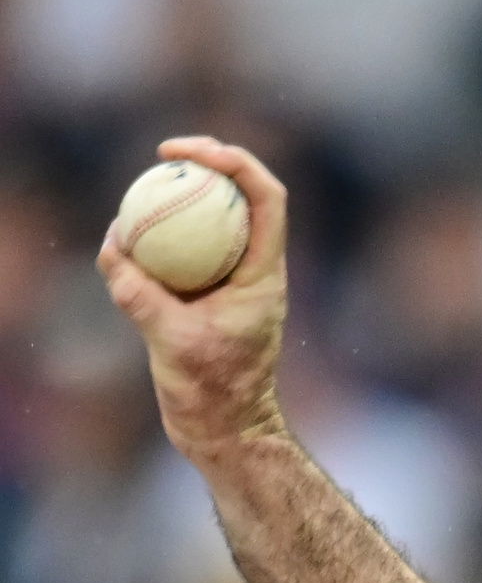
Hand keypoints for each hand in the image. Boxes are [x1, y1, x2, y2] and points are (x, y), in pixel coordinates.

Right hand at [97, 137, 290, 463]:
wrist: (227, 430)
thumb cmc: (214, 393)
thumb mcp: (172, 342)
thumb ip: (141, 294)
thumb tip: (113, 248)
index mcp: (265, 274)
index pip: (267, 199)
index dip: (237, 162)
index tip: (194, 152)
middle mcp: (255, 271)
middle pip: (243, 198)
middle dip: (211, 163)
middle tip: (165, 152)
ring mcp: (233, 282)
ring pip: (215, 221)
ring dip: (186, 195)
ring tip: (146, 183)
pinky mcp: (208, 296)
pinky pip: (186, 250)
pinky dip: (161, 234)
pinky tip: (126, 232)